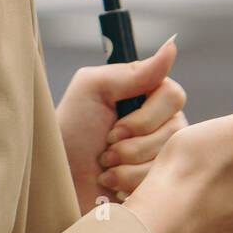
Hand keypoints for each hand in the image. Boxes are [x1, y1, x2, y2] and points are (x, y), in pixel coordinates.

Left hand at [55, 37, 186, 215]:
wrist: (58, 181)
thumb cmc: (70, 130)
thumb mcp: (93, 89)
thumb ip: (133, 71)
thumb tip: (171, 46)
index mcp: (147, 96)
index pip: (174, 95)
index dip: (146, 116)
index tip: (115, 126)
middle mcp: (160, 124)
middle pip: (174, 131)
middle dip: (133, 145)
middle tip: (106, 149)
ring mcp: (160, 156)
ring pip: (166, 160)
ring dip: (128, 167)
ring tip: (105, 168)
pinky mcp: (156, 184)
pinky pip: (160, 185)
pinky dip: (130, 186)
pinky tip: (112, 186)